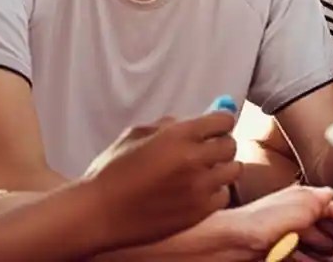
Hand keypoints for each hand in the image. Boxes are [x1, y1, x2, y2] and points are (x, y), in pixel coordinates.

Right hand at [81, 114, 240, 248]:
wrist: (100, 213)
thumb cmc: (112, 171)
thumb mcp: (136, 134)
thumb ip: (169, 125)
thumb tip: (195, 119)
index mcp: (179, 135)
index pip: (223, 120)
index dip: (220, 121)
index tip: (214, 126)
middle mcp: (194, 160)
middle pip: (230, 144)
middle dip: (220, 144)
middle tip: (208, 149)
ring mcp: (199, 188)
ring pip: (233, 170)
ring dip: (221, 168)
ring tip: (203, 171)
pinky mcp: (199, 212)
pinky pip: (223, 196)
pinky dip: (215, 192)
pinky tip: (198, 191)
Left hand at [210, 186, 332, 258]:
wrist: (234, 242)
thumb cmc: (265, 219)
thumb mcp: (304, 203)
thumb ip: (323, 201)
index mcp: (303, 198)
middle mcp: (296, 214)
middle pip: (325, 225)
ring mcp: (288, 234)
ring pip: (316, 243)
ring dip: (329, 251)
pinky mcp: (280, 252)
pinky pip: (303, 257)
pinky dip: (313, 260)